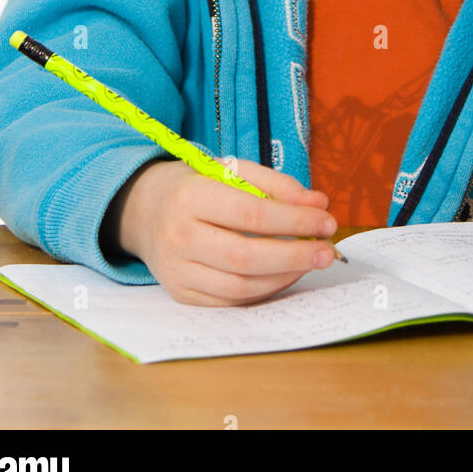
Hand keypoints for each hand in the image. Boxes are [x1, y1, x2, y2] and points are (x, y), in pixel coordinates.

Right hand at [110, 156, 336, 305]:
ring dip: (284, 277)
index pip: (252, 214)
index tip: (328, 221)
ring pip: (240, 286)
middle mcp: (179, 236)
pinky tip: (284, 275)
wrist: (144, 210)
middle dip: (295, 256)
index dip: (295, 220)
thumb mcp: (232, 170)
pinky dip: (264, 291)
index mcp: (191, 196)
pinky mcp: (181, 294)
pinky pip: (230, 301)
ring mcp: (177, 271)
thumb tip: (318, 204)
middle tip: (328, 252)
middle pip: (246, 257)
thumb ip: (277, 184)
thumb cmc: (198, 185)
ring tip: (310, 262)